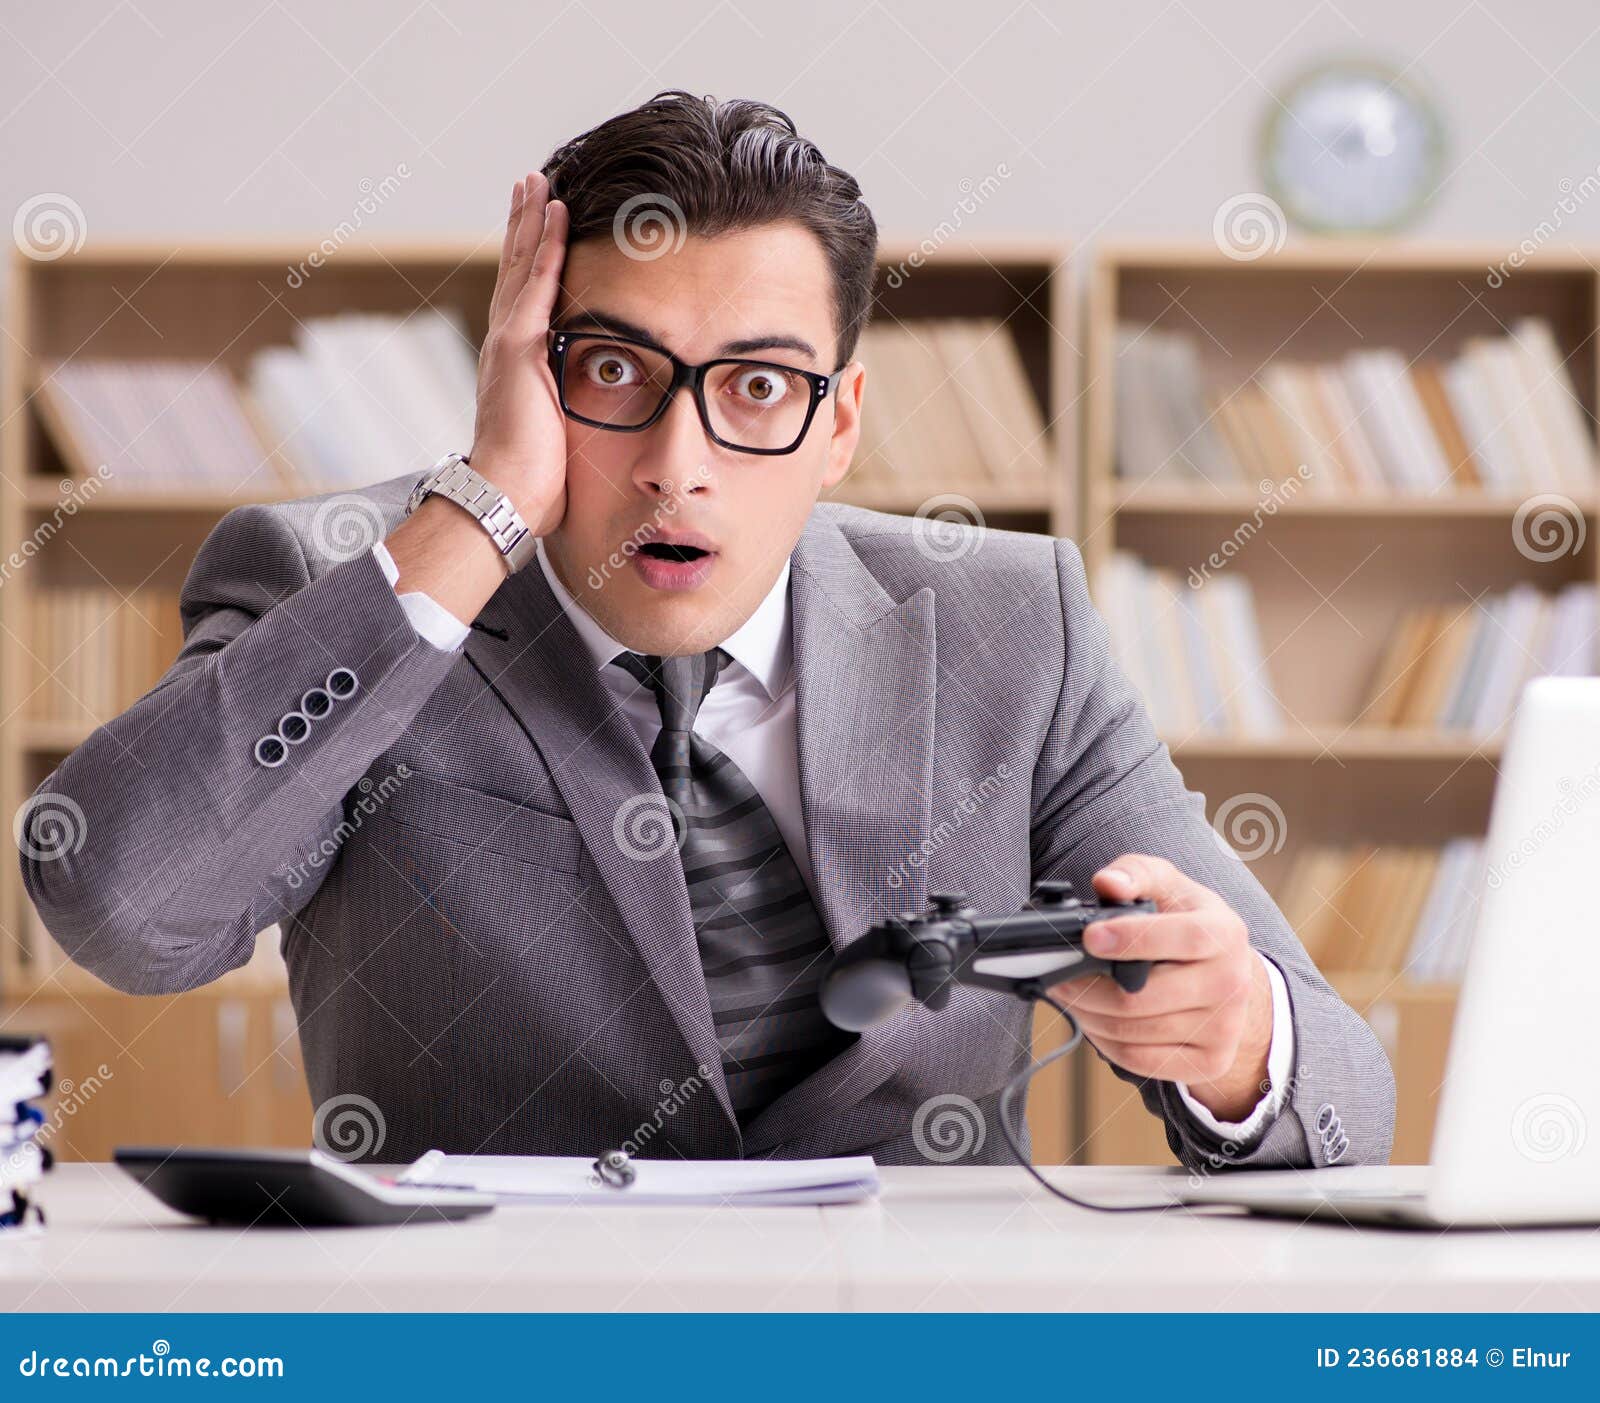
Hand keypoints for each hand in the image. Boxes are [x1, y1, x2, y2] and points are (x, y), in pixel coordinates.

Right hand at [470, 170, 570, 537]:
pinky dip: (545, 245)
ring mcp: (508, 343)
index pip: (521, 300)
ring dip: (531, 220)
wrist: (505, 497)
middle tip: (529, 184)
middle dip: (522, 226)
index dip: (528, 261)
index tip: (537, 227)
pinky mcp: (519, 347)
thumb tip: (590, 419)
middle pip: (513, 271)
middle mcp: (503, 346)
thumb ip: (567, 415)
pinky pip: (536, 283)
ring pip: (521, 266)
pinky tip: (554, 211)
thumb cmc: (533, 485)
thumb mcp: (555, 438)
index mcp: (512, 367)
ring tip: (537, 180)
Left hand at [1048, 854, 1273, 1120]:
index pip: (1182, 938)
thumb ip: (1136, 874)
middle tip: (1055, 977)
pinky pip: (1139, 1060)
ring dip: (1088, 1015)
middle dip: (1086, 988)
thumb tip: (1107, 883)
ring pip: (1133, 1031)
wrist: (1228, 976)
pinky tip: (1094, 1021)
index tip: (1089, 936)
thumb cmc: (1186, 922)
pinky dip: (1105, 1042)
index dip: (1132, 938)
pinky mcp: (1209, 1061)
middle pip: (1141, 998)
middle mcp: (1230, 983)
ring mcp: (1222, 1028)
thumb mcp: (1167, 886)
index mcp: (1224, 934)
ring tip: (1070, 996)